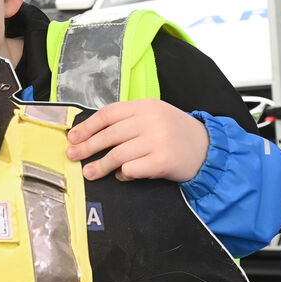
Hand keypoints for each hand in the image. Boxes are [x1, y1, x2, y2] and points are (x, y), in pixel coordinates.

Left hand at [66, 99, 208, 182]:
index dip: (87, 126)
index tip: (72, 136)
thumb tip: (90, 134)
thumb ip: (127, 121)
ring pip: (117, 154)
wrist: (208, 149)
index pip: (108, 114)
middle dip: (86, 147)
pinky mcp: (162, 162)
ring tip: (89, 173)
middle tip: (72, 155)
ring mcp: (157, 141)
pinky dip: (123, 174)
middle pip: (109, 135)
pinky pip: (131, 169)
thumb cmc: (175, 134)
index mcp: (146, 106)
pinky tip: (123, 175)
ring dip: (100, 166)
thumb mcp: (154, 116)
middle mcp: (151, 121)